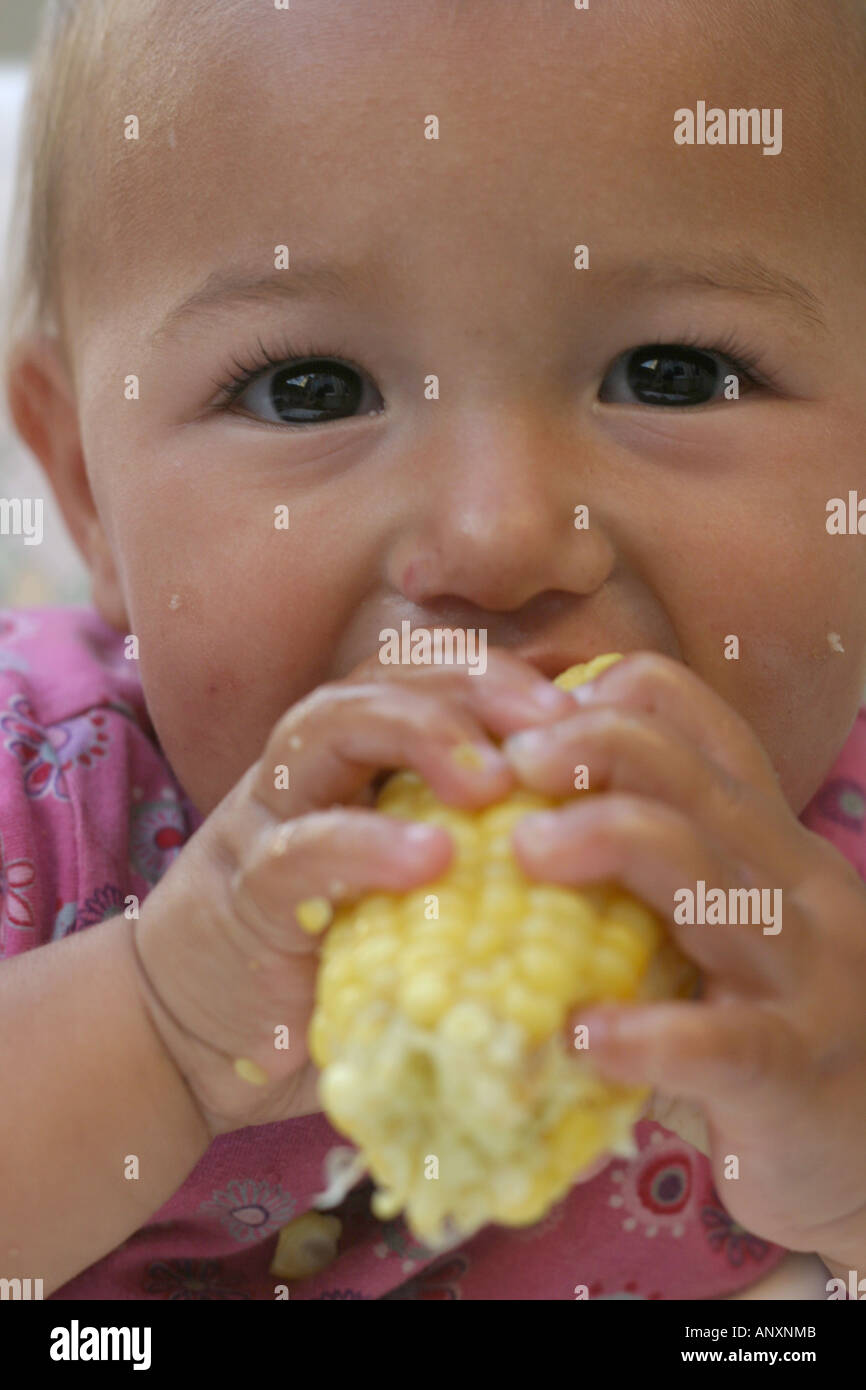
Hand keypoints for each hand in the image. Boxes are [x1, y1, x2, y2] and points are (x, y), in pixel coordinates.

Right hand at [131, 650, 574, 1138]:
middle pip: (384, 675)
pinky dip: (363, 846)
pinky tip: (429, 859)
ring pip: (328, 725)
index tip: (590, 705)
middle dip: (474, 681)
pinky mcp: (244, 895)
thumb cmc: (338, 970)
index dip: (508, 675)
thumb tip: (619, 883)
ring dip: (417, 733)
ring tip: (492, 781)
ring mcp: (272, 820)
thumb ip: (499, 879)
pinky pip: (296, 850)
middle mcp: (316, 770)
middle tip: (554, 717)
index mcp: (364, 763)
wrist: (197, 1039)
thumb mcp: (425, 909)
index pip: (432, 677)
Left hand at [504, 651, 865, 1268]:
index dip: (617, 700)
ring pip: (708, 877)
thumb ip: (647, 869)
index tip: (530, 723)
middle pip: (694, 781)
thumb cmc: (767, 1026)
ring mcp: (806, 976)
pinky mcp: (797, 1071)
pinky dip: (649, 1034)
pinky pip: (723, 1041)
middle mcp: (793, 888)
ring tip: (524, 851)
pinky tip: (582, 1034)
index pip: (704, 728)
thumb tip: (510, 824)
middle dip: (597, 748)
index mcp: (766, 845)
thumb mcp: (722, 921)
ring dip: (609, 842)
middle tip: (511, 760)